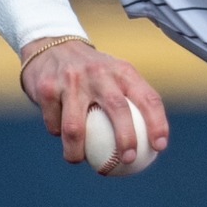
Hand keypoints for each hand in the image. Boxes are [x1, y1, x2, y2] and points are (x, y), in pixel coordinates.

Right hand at [18, 38, 169, 164]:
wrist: (51, 45)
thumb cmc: (93, 74)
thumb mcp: (116, 76)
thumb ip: (133, 102)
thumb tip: (150, 147)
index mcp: (123, 71)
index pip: (148, 98)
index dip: (157, 123)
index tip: (160, 147)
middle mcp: (100, 73)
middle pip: (118, 109)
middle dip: (126, 139)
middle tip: (129, 160)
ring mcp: (72, 80)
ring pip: (76, 128)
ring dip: (77, 151)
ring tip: (78, 160)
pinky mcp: (47, 88)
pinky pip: (54, 124)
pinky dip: (57, 134)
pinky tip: (60, 137)